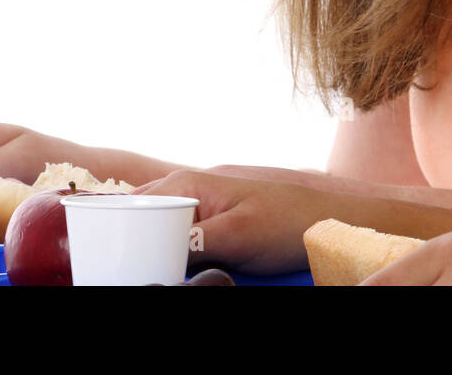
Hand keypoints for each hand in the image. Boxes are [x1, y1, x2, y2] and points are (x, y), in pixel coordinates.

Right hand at [133, 170, 348, 274]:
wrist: (326, 221)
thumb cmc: (287, 220)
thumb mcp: (234, 235)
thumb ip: (189, 243)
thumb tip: (152, 257)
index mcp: (186, 183)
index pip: (133, 207)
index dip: (126, 235)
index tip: (129, 261)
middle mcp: (188, 191)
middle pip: (143, 221)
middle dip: (141, 246)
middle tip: (151, 268)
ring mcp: (200, 209)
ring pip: (160, 234)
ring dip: (160, 253)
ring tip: (170, 268)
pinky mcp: (211, 228)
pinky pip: (180, 243)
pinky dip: (177, 257)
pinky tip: (182, 269)